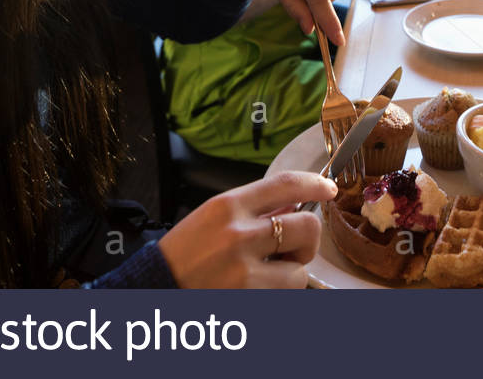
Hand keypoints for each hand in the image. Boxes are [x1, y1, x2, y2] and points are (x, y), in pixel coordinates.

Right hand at [158, 171, 337, 287]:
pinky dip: (277, 295)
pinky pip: (284, 295)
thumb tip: (293, 208)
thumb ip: (253, 211)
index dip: (314, 184)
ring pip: (300, 270)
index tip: (328, 189)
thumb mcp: (212, 218)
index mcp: (227, 206)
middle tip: (291, 252)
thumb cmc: (184, 255)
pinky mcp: (247, 298)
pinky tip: (255, 291)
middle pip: (307, 227)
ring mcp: (243, 269)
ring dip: (290, 275)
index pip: (285, 185)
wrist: (154, 290)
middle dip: (307, 242)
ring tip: (264, 277)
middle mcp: (238, 234)